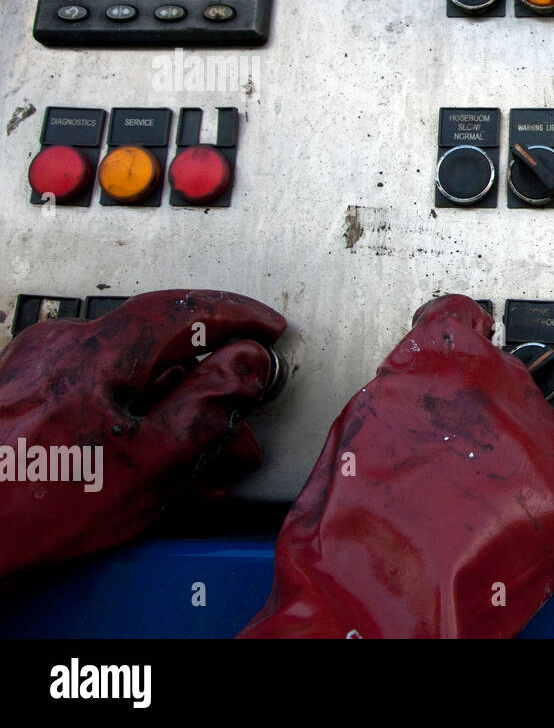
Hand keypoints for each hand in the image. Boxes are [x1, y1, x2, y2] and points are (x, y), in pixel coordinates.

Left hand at [0, 290, 285, 577]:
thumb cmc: (33, 508)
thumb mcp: (148, 463)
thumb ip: (208, 404)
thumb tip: (247, 362)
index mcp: (95, 353)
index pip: (183, 309)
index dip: (236, 316)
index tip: (266, 329)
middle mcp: (60, 347)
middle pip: (158, 350)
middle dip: (208, 388)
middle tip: (240, 419)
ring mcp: (34, 369)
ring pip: (128, 378)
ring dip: (172, 413)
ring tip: (199, 462)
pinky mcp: (18, 395)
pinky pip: (95, 395)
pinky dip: (133, 420)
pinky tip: (150, 462)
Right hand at [240, 294, 553, 638]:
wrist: (377, 607)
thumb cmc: (350, 532)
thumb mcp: (354, 431)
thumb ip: (400, 391)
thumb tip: (417, 387)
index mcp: (444, 361)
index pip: (461, 318)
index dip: (458, 332)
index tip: (461, 336)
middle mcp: (504, 388)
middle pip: (509, 384)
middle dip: (488, 417)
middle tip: (458, 460)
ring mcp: (545, 442)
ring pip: (546, 436)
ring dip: (523, 462)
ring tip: (483, 506)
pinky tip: (524, 528)